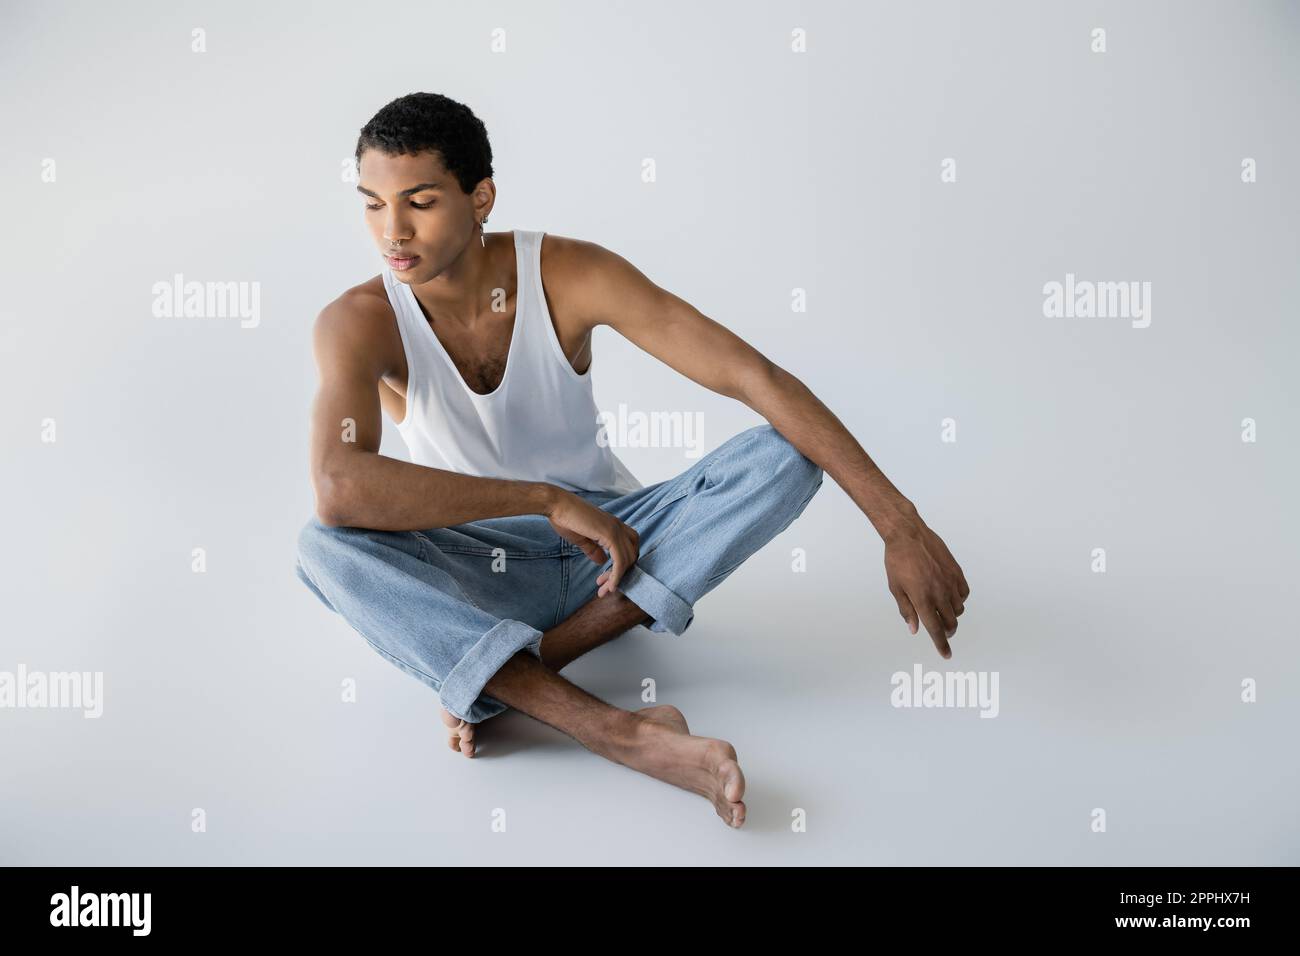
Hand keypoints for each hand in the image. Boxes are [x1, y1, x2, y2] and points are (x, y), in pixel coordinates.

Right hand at [546, 490, 640, 597]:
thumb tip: (603, 561)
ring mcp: (616, 529)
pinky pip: (620, 560)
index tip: (606, 580)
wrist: (556, 505)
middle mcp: (619, 526)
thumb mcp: (582, 539)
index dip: (621, 566)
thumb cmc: (565, 519)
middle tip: (606, 587)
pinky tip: (609, 585)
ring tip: (605, 590)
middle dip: (621, 574)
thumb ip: (594, 550)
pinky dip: (617, 575)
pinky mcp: (610, 534)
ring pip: (628, 560)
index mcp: (614, 525)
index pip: (628, 548)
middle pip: (632, 555)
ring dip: (618, 578)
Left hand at [883, 516, 969, 658]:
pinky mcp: (956, 572)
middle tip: (941, 632)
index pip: (935, 629)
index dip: (941, 645)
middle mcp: (939, 593)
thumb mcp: (895, 588)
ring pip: (959, 610)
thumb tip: (914, 629)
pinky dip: (959, 599)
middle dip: (947, 632)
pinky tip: (949, 596)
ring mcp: (950, 582)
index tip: (946, 654)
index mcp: (922, 599)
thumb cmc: (897, 561)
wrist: (908, 535)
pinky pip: (964, 593)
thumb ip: (907, 610)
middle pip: (950, 623)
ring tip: (942, 610)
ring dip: (952, 616)